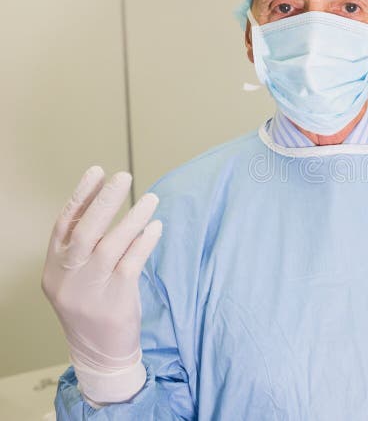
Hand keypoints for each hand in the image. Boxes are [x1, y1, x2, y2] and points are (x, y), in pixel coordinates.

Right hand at [42, 167, 161, 403]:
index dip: (80, 196)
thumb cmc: (93, 307)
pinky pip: (131, 264)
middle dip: (104, 200)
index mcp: (55, 269)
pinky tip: (155, 228)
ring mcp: (90, 291)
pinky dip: (144, 243)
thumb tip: (103, 206)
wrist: (100, 354)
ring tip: (151, 199)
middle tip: (124, 176)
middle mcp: (68, 278)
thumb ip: (85, 248)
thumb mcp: (77, 278)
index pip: (64, 225)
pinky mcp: (115, 301)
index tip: (96, 172)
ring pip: (110, 245)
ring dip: (132, 218)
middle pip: (85, 232)